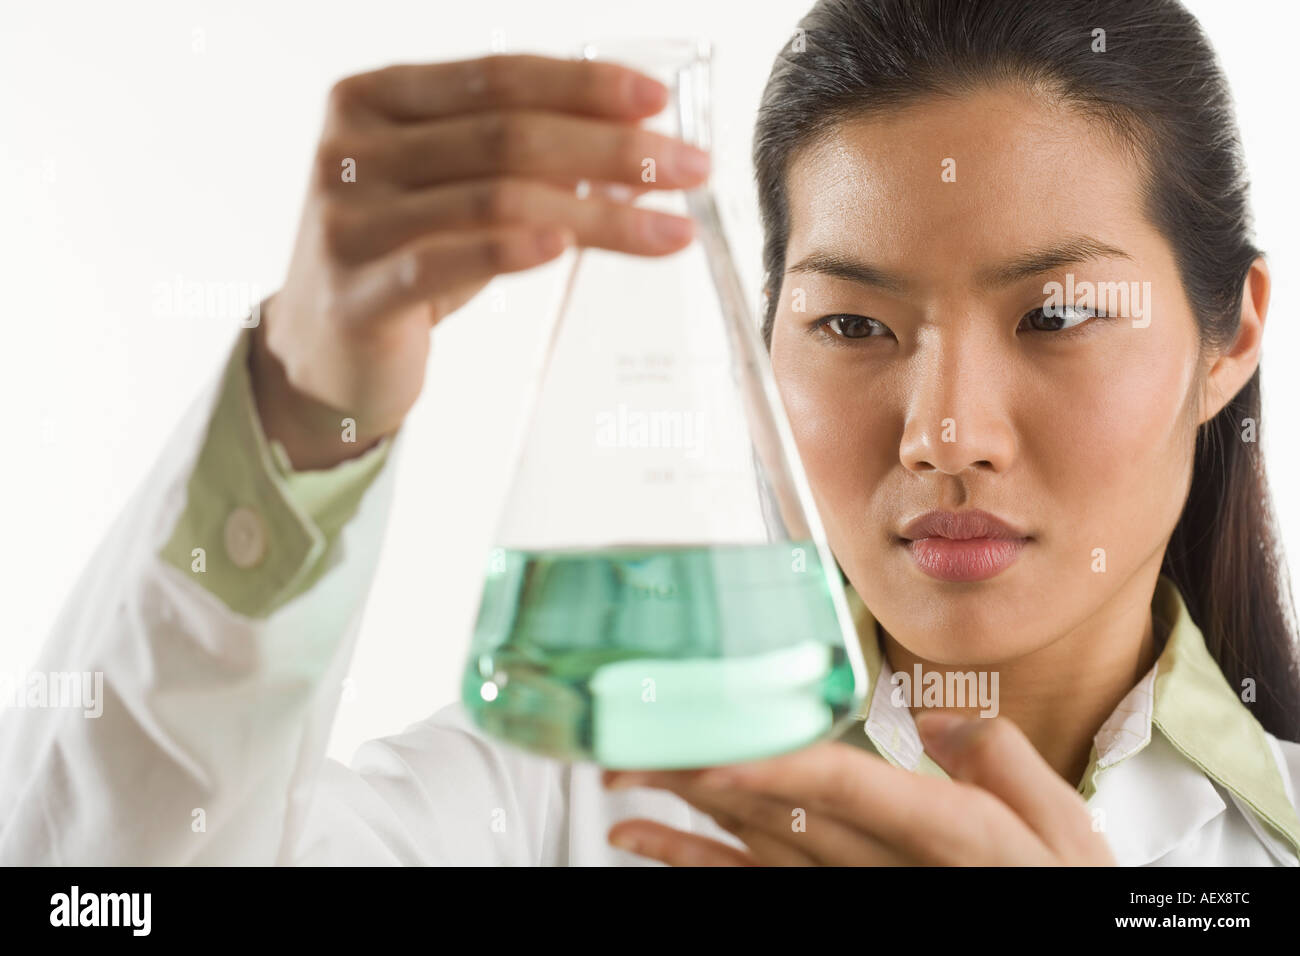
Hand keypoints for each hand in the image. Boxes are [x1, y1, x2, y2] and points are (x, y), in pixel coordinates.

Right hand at [252, 53, 710, 468]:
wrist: (322, 352)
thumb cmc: (403, 258)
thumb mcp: (452, 192)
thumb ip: (519, 159)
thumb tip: (635, 144)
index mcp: (374, 99)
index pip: (496, 76)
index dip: (584, 85)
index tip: (658, 101)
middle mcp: (352, 148)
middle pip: (506, 134)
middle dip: (612, 149)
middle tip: (689, 167)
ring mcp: (348, 220)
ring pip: (494, 198)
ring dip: (598, 213)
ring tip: (671, 228)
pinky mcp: (357, 292)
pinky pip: (444, 261)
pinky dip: (512, 251)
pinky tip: (567, 245)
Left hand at [601, 713, 1116, 865]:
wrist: (1053, 935)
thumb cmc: (1056, 893)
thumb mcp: (1064, 828)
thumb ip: (1001, 759)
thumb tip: (936, 718)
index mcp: (942, 829)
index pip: (842, 785)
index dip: (772, 763)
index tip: (714, 743)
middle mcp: (883, 862)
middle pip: (777, 808)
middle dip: (702, 768)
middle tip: (634, 734)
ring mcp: (850, 888)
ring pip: (750, 840)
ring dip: (681, 804)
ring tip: (617, 773)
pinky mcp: (829, 902)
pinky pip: (746, 883)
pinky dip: (686, 858)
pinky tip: (636, 835)